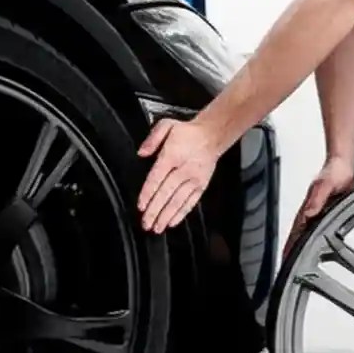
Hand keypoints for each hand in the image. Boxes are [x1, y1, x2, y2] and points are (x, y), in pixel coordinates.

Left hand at [136, 118, 223, 233]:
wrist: (212, 135)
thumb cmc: (188, 133)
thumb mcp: (166, 126)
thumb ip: (152, 139)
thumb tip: (141, 152)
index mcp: (172, 155)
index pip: (157, 178)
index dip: (148, 194)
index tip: (141, 205)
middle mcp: (184, 169)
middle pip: (166, 194)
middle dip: (155, 211)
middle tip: (146, 223)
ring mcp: (193, 180)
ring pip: (178, 201)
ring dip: (166, 216)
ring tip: (157, 227)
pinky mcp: (201, 186)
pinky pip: (190, 202)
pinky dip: (181, 214)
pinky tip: (173, 222)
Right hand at [283, 156, 353, 258]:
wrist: (342, 164)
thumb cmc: (335, 171)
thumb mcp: (326, 185)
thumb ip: (317, 198)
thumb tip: (308, 213)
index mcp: (308, 207)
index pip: (296, 230)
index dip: (290, 244)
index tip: (285, 256)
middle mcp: (310, 210)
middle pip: (296, 233)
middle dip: (290, 248)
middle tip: (285, 262)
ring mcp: (315, 210)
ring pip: (303, 231)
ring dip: (297, 243)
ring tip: (293, 257)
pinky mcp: (323, 210)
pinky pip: (313, 226)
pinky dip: (308, 236)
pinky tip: (311, 242)